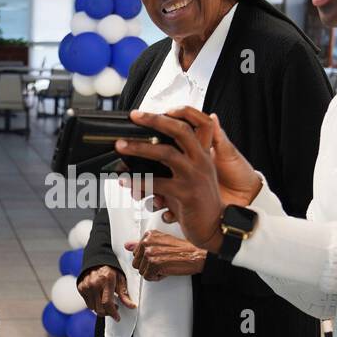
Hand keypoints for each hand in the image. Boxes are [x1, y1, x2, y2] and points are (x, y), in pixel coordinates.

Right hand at [77, 265, 136, 320]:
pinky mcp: (81, 288)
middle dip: (108, 313)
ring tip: (107, 303)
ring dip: (101, 309)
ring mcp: (86, 286)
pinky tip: (100, 299)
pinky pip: (88, 303)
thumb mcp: (120, 279)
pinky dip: (94, 304)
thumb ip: (124, 294)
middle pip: (99, 308)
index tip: (117, 317)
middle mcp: (94, 284)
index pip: (107, 303)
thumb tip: (132, 306)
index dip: (113, 313)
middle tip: (114, 310)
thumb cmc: (111, 269)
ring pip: (93, 308)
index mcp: (106, 281)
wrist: (97, 259)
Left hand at [118, 108, 261, 250]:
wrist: (214, 227)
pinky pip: (157, 183)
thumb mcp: (193, 176)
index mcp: (204, 154)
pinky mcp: (186, 193)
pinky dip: (138, 181)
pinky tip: (126, 181)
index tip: (163, 108)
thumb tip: (147, 150)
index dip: (184, 111)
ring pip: (165, 153)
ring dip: (139, 148)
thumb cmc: (198, 202)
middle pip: (181, 130)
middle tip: (136, 116)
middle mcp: (201, 161)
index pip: (202, 122)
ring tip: (121, 146)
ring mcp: (194, 176)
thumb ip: (177, 161)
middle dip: (156, 120)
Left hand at [125, 230, 205, 280]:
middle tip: (162, 262)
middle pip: (136, 263)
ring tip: (165, 266)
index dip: (147, 259)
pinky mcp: (154, 264)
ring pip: (142, 271)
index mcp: (148, 235)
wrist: (196, 255)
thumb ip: (142, 244)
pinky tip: (166, 270)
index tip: (158, 257)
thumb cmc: (183, 249)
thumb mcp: (161, 242)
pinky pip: (148, 277)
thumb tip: (127, 245)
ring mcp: (150, 253)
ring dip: (153, 272)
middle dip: (148, 267)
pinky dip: (157, 277)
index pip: (136, 253)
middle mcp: (147, 242)